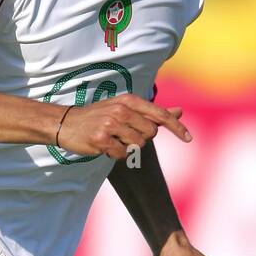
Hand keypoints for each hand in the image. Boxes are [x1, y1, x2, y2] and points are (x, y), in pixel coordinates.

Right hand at [56, 93, 190, 158]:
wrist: (66, 123)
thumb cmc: (99, 116)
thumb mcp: (125, 109)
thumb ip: (153, 112)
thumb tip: (180, 112)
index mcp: (129, 101)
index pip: (159, 114)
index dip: (176, 127)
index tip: (189, 138)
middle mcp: (121, 110)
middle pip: (150, 134)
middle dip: (141, 138)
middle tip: (124, 134)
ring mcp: (111, 124)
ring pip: (137, 145)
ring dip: (128, 147)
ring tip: (113, 139)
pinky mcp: (101, 139)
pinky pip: (122, 155)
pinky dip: (117, 155)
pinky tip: (105, 146)